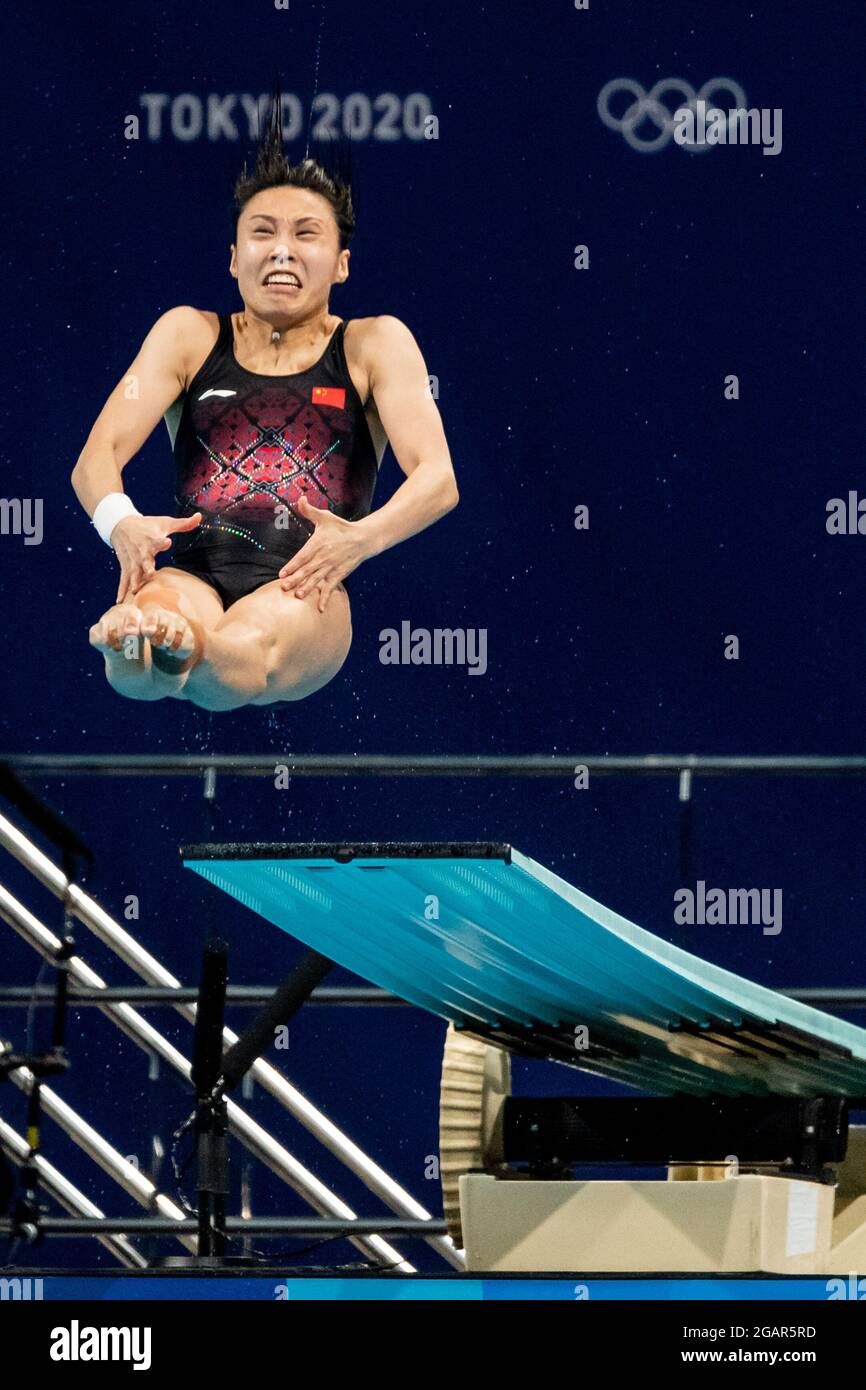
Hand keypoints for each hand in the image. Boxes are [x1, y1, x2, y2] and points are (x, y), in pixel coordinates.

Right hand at [112, 512, 201, 602]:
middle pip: (145, 560)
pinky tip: (120, 601)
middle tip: (150, 573)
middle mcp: (141, 551)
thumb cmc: (147, 525)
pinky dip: (121, 590)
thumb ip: (183, 524)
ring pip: (133, 572)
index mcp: (152, 540)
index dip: (162, 542)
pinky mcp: (125, 566)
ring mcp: (132, 560)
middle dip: (147, 566)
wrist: (120, 525)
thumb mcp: (165, 522)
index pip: (158, 540)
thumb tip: (200, 516)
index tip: (167, 542)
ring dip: (134, 581)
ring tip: (135, 591)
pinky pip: (123, 580)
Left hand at [278, 496, 371, 611]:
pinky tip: (320, 609)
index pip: (302, 556)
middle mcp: (324, 557)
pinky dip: (326, 598)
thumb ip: (309, 510)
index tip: (282, 573)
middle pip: (308, 570)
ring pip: (317, 580)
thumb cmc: (341, 528)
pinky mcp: (339, 575)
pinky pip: (331, 588)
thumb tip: (300, 499)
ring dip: (308, 588)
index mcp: (318, 544)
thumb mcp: (325, 517)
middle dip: (296, 579)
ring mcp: (332, 567)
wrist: (363, 539)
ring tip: (298, 596)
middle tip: (284, 588)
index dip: (292, 565)